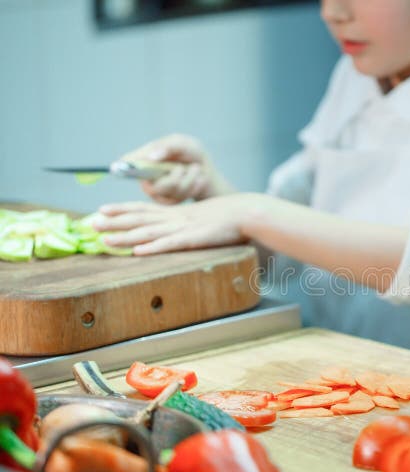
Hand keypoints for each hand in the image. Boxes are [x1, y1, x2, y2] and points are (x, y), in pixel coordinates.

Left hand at [94, 194, 255, 254]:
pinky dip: (153, 248)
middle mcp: (175, 219)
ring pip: (149, 233)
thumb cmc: (230, 216)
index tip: (101, 209)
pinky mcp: (195, 239)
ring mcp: (184, 229)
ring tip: (106, 240)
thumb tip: (180, 225)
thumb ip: (189, 221)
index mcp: (177, 213)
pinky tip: (139, 252)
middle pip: (140, 219)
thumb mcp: (204, 216)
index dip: (121, 209)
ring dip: (126, 237)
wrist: (247, 211)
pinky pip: (171, 245)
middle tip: (91, 224)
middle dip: (114, 222)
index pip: (143, 209)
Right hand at [121, 134, 234, 203]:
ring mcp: (158, 193)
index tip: (138, 168)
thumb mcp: (181, 144)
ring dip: (189, 177)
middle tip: (182, 167)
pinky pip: (183, 196)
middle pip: (153, 187)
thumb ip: (168, 147)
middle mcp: (145, 178)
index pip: (124, 165)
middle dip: (173, 177)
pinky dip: (195, 185)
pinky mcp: (171, 202)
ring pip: (172, 191)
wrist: (205, 168)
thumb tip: (152, 156)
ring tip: (195, 168)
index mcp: (143, 160)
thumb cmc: (189, 152)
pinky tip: (198, 179)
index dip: (126, 168)